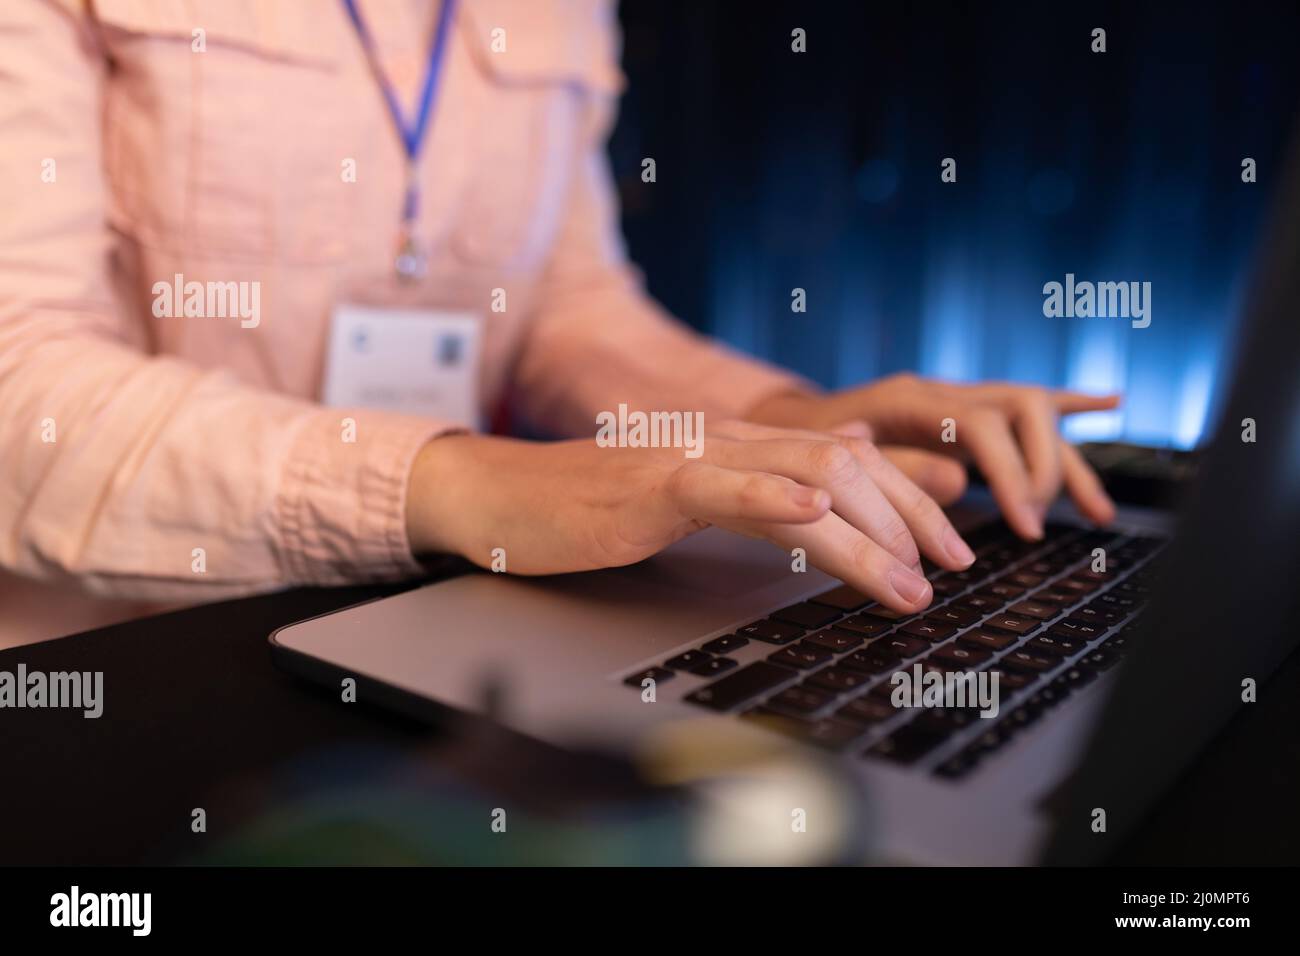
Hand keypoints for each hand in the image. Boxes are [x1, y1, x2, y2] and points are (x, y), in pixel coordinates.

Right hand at [405, 422, 978, 612]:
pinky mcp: (652, 485)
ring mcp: (691, 457)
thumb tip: (829, 482)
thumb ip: (756, 486)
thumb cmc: (585, 507)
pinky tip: (814, 515)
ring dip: (866, 535)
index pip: (846, 464)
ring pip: (802, 481)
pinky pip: (726, 487)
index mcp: (738, 446)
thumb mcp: (685, 495)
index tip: (945, 551)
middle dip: (910, 520)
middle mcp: (726, 441)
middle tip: (951, 570)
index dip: (907, 503)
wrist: (499, 497)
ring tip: (908, 583)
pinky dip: (775, 499)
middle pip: (844, 469)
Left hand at [745, 374, 1119, 539]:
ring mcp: (956, 398)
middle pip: (1021, 409)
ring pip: (1032, 412)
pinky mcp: (964, 412)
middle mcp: (941, 390)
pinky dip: (1069, 403)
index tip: (1024, 524)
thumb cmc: (801, 446)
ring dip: (1067, 460)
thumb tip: (961, 481)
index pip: (983, 425)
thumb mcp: (831, 461)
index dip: (1012, 473)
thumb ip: (892, 468)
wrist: (780, 425)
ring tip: (1098, 511)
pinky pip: (1022, 405)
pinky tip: (1109, 401)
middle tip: (1033, 525)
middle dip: (1041, 468)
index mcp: (909, 398)